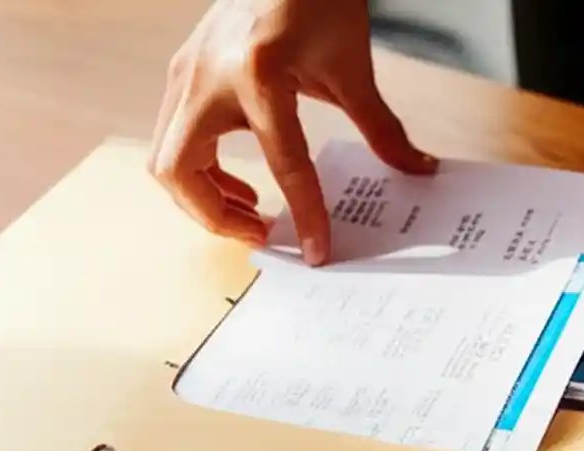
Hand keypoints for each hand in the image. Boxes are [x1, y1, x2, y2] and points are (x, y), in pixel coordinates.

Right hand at [149, 0, 436, 264]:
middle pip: (178, 172)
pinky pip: (174, 138)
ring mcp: (186, 73)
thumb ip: (381, 126)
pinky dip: (200, 170)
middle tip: (263, 233)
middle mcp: (208, 76)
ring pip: (166, 160)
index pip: (281, 164)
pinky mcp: (183, 73)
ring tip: (253, 212)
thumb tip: (416, 169)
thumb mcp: (351, 66)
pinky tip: (241, 178)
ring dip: (203, 196)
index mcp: (257, 74)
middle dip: (216, 216)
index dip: (303, 214)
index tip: (316, 251)